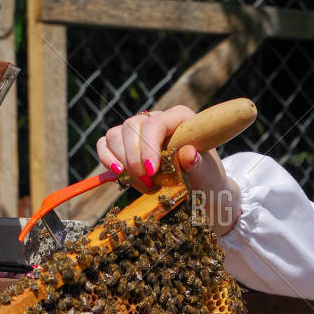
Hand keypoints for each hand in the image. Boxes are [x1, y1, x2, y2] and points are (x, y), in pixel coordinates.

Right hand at [95, 104, 240, 236]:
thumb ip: (199, 164)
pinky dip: (107, 158)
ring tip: (144, 184)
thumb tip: (189, 154)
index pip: (156, 122)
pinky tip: (118, 173)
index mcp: (179, 119)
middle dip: (135, 158)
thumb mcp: (208, 175)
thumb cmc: (207, 180)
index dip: (149, 145)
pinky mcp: (125, 147)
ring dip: (124, 162)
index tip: (151, 171)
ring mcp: (139, 133)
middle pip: (131, 126)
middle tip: (149, 183)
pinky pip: (105, 144)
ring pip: (115, 134)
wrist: (201, 193)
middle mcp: (156, 121)